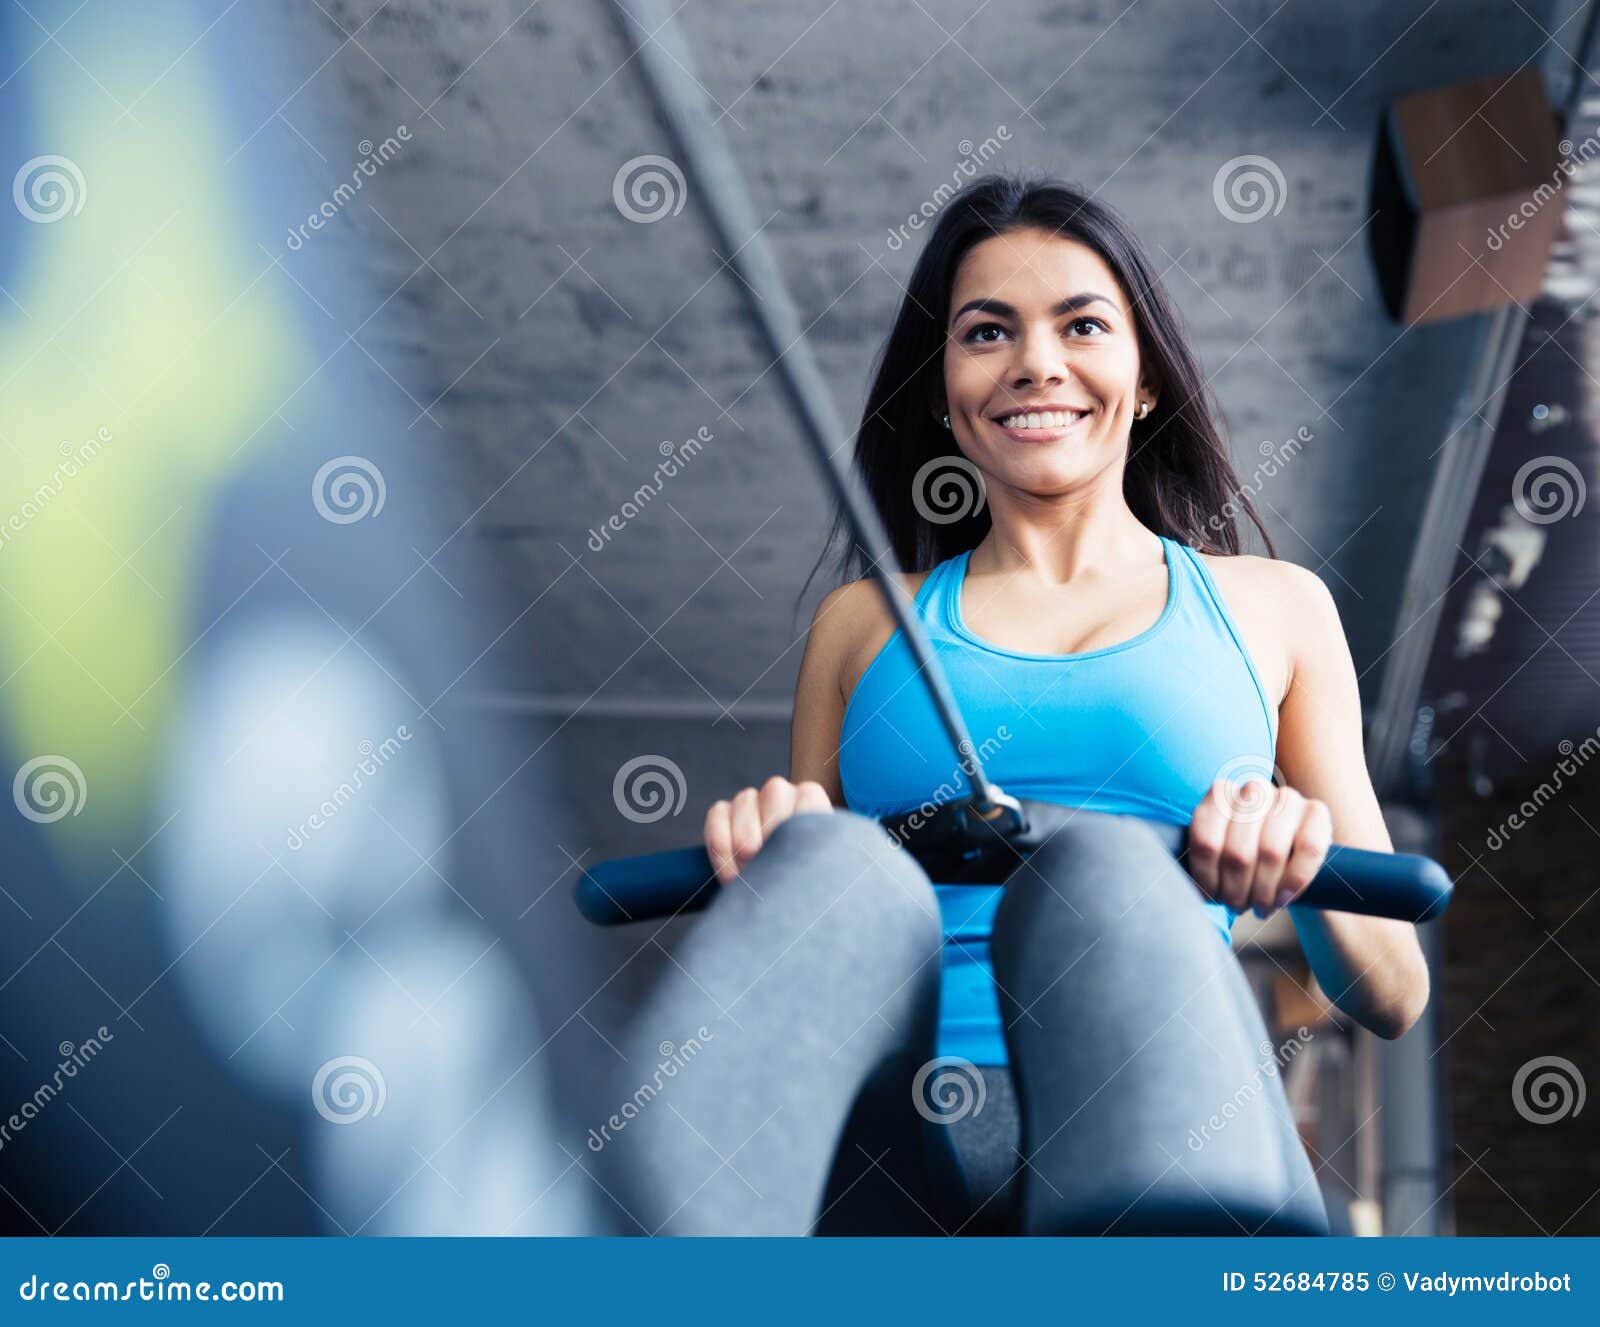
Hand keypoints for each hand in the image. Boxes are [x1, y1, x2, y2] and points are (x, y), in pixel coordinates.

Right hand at [704, 776, 832, 883]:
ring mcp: (751, 801)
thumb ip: (816, 862)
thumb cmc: (802, 887)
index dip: (797, 825)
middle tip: (768, 865)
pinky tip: (730, 873)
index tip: (793, 856)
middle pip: (775, 792)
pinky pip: (718, 814)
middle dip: (770, 831)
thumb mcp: (818, 876)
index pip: (809, 795)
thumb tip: (813, 864)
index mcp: (814, 804)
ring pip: (745, 800)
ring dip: (744, 840)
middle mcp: (784, 796)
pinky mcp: (724, 812)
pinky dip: (721, 844)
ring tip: (749, 874)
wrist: (779, 902)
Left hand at [1185, 778, 1331, 918]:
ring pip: (1271, 852)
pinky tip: (1283, 898)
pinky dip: (1294, 882)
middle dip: (1236, 890)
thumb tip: (1187, 890)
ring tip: (1260, 908)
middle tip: (1237, 907)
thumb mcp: (1214, 854)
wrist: (1286, 855)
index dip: (1206, 878)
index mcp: (1219, 794)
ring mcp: (1287, 796)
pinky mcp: (1317, 810)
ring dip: (1264, 891)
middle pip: (1237, 853)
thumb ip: (1201, 862)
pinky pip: (1308, 849)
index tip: (1210, 897)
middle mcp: (1252, 790)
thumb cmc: (1242, 858)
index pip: (1205, 842)